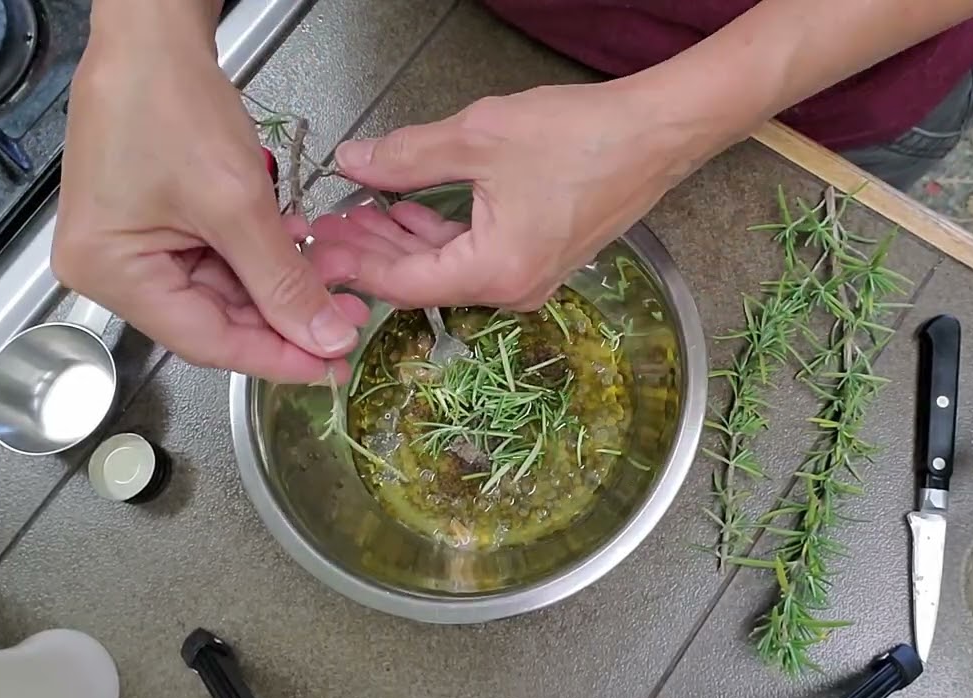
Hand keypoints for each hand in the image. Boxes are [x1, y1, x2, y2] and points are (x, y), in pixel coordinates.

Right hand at [53, 10, 366, 382]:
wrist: (155, 39)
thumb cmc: (170, 102)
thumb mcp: (238, 204)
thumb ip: (284, 281)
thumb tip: (323, 338)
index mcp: (112, 271)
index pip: (207, 343)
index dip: (276, 359)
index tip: (329, 365)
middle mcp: (114, 268)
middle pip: (218, 320)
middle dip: (288, 320)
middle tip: (347, 323)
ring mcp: (136, 246)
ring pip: (228, 292)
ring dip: (286, 288)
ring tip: (340, 286)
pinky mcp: (162, 224)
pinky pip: (223, 260)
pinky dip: (268, 260)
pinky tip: (308, 256)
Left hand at [313, 80, 709, 309]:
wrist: (655, 133)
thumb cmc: (581, 138)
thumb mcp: (478, 138)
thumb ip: (407, 156)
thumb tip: (354, 161)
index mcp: (497, 270)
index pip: (406, 283)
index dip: (355, 266)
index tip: (317, 248)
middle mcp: (516, 289)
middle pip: (425, 283)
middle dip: (372, 255)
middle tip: (326, 231)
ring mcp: (533, 278)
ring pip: (450, 269)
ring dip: (404, 243)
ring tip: (360, 214)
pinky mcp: (544, 258)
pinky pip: (478, 257)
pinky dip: (441, 237)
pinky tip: (411, 212)